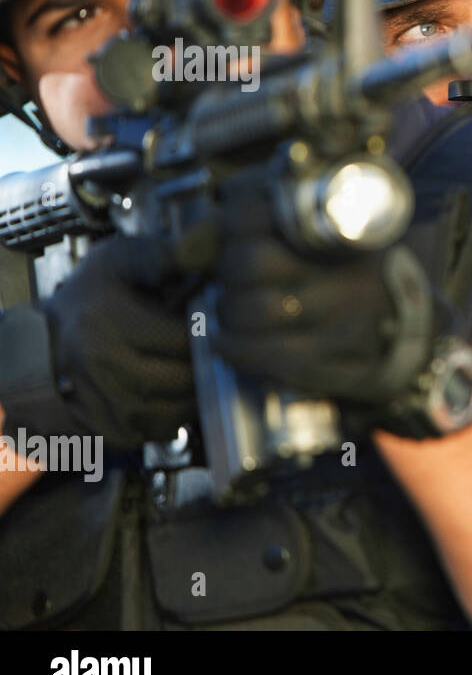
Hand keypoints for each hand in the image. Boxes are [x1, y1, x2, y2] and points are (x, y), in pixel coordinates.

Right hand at [37, 234, 195, 449]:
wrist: (53, 328)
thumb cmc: (98, 290)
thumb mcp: (126, 258)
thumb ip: (168, 255)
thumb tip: (210, 240)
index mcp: (107, 320)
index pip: (181, 341)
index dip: (208, 337)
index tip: (215, 329)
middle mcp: (96, 363)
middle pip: (176, 382)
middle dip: (203, 370)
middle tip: (210, 356)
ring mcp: (94, 398)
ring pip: (166, 415)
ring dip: (191, 399)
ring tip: (192, 374)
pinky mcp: (98, 424)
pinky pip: (148, 434)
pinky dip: (168, 421)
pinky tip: (170, 396)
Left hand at [209, 191, 440, 421]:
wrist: (419, 340)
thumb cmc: (365, 285)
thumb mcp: (335, 243)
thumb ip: (272, 230)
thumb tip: (192, 244)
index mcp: (345, 234)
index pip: (262, 213)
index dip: (234, 224)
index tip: (236, 233)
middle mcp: (345, 273)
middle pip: (249, 263)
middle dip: (229, 273)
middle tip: (235, 278)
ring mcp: (341, 320)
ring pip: (250, 311)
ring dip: (228, 314)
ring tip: (235, 312)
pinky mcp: (334, 362)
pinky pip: (266, 355)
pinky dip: (236, 349)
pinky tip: (230, 344)